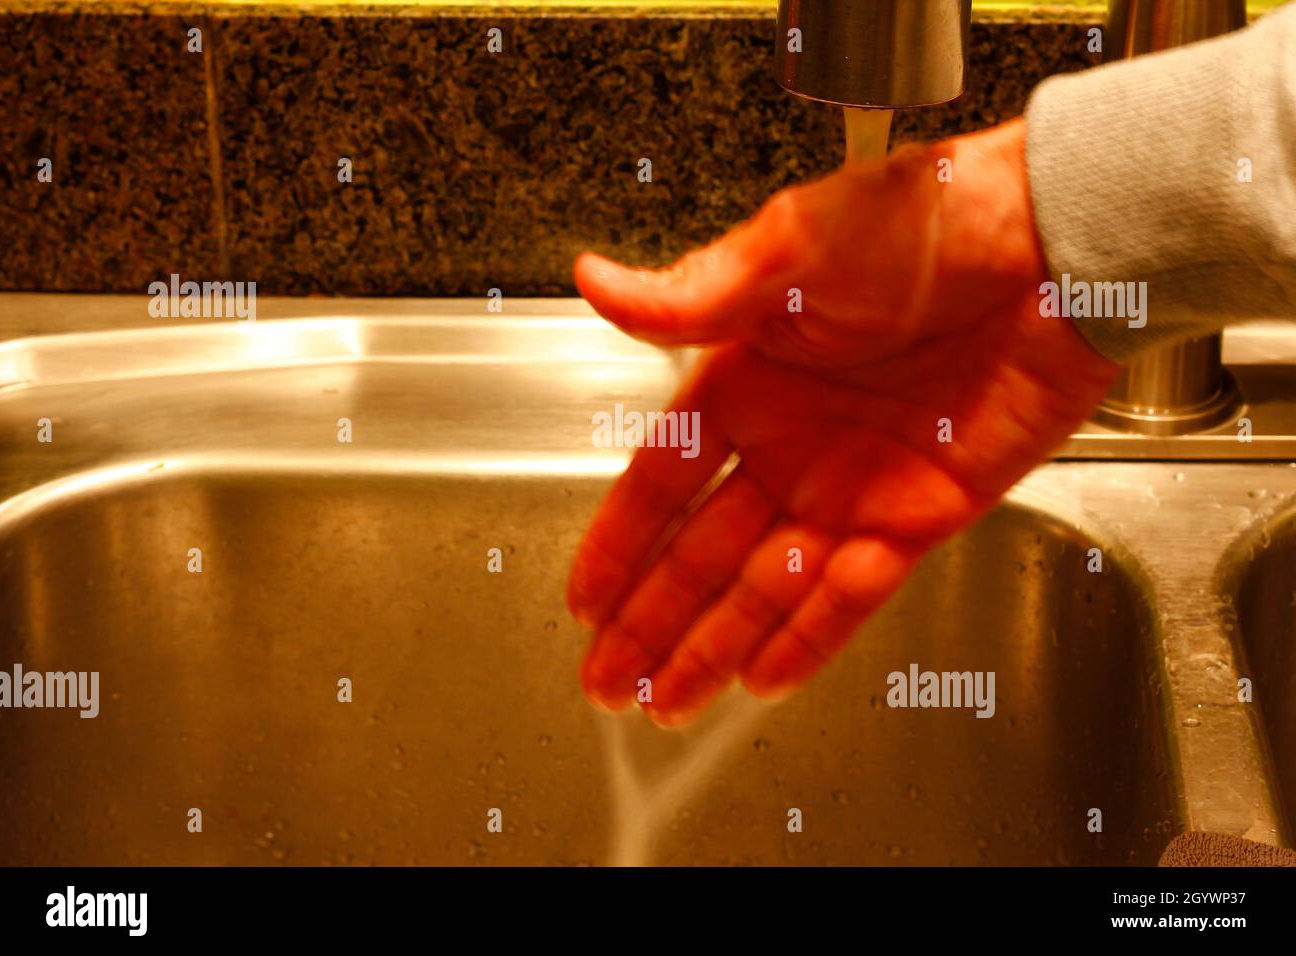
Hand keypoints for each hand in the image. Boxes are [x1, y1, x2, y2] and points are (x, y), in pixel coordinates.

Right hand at [567, 118, 1118, 726]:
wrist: (1049, 244)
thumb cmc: (922, 222)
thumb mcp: (790, 248)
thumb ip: (691, 293)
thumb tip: (595, 282)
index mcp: (745, 380)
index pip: (661, 481)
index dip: (618, 546)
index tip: (584, 599)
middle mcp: (789, 445)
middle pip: (700, 553)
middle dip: (649, 622)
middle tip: (607, 682)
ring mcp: (851, 488)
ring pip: (765, 587)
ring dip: (713, 647)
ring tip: (665, 704)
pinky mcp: (919, 516)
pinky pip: (851, 595)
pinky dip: (807, 639)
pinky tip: (761, 682)